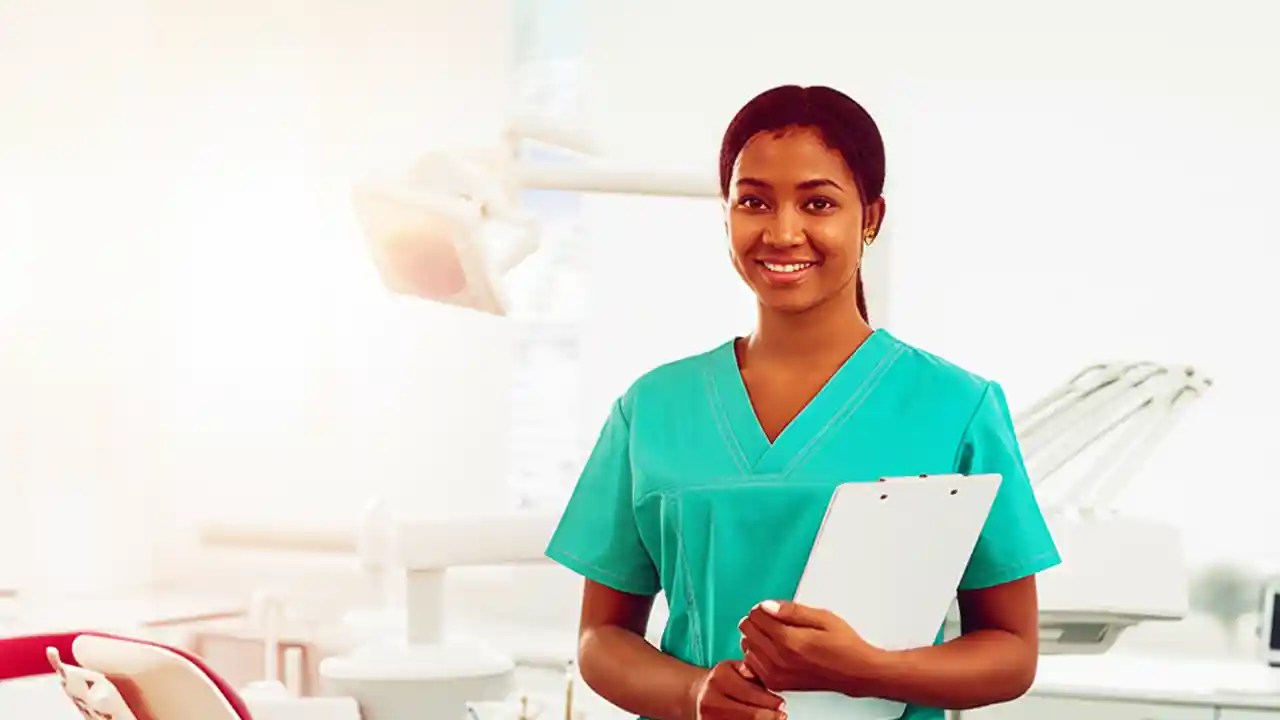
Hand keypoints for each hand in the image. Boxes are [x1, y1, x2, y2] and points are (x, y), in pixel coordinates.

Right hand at [689, 660, 786, 719]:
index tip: (782, 704)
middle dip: (770, 717)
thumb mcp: (735, 668)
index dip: (770, 702)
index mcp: (719, 679)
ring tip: (772, 719)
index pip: (751, 694)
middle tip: (782, 716)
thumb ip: (751, 670)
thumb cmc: (723, 681)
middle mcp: (711, 700)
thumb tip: (769, 676)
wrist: (699, 695)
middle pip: (750, 716)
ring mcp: (708, 718)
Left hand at [738, 600, 884, 693]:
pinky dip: (757, 654)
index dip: (763, 608)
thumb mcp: (822, 617)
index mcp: (789, 641)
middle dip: (757, 621)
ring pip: (746, 646)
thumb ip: (791, 610)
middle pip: (747, 630)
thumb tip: (767, 606)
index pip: (756, 616)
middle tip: (775, 620)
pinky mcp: (776, 683)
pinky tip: (772, 650)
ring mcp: (776, 674)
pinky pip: (751, 664)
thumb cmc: (843, 645)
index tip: (774, 608)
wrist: (855, 673)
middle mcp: (779, 660)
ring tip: (776, 635)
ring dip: (756, 638)